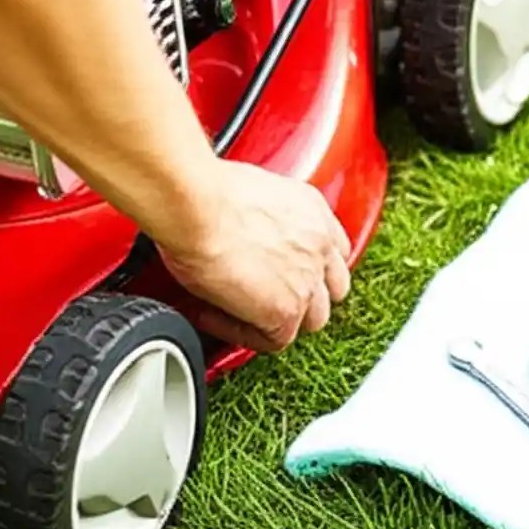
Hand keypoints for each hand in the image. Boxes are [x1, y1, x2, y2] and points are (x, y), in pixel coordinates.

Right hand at [155, 159, 352, 353]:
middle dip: (306, 295)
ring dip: (279, 318)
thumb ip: (261, 215)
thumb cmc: (204, 191)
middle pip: (332, 288)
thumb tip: (241, 228)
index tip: (288, 269)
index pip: (334, 248)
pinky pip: (273, 339)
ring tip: (242, 311)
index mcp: (312, 209)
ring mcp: (307, 281)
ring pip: (311, 319)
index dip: (312, 265)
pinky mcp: (284, 312)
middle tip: (267, 295)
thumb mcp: (249, 190)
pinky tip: (215, 315)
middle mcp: (318, 245)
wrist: (195, 206)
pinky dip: (243, 332)